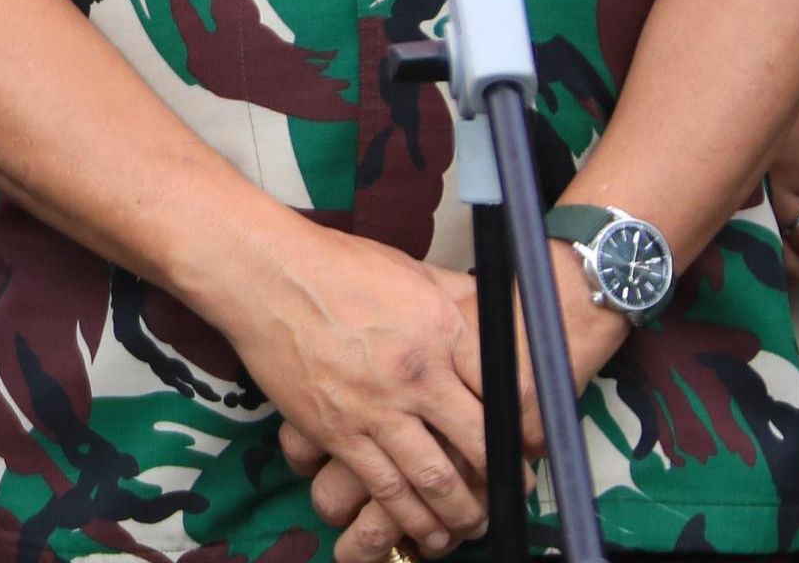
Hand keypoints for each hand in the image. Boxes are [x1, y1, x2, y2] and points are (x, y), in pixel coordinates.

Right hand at [293, 241, 634, 557]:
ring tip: (472, 526)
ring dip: (460, 512)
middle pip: (481, 445)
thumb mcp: (417, 272)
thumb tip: (501, 313)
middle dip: (502, 480)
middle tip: (510, 495)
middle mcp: (418, 374)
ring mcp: (376, 408)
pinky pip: (384, 487)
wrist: (266, 276)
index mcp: (444, 329)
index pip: (510, 391)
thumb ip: (462, 300)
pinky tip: (423, 531)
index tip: (532, 443)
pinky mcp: (338, 432)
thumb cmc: (341, 267)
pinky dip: (409, 517)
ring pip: (435, 479)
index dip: (529, 426)